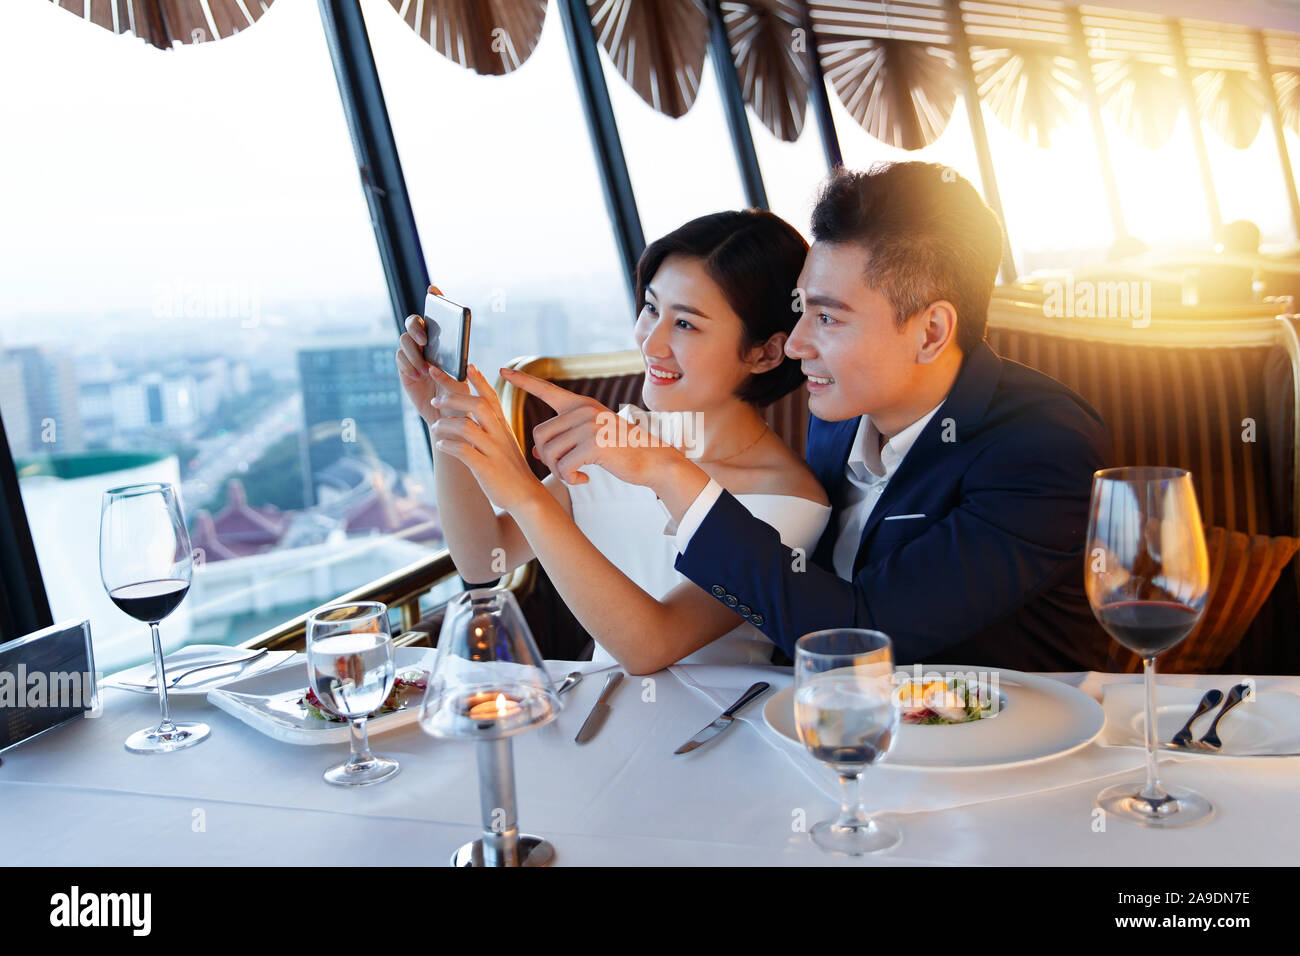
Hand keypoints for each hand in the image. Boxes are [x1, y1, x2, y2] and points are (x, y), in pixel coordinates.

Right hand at [394, 287, 469, 425]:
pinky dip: (408, 365)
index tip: (433, 289)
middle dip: (417, 327)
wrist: (446, 416)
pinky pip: (400, 358)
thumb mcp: (462, 378)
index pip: (438, 313)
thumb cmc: (460, 395)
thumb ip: (452, 364)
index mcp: (444, 338)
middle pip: (414, 322)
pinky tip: (417, 375)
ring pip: (405, 340)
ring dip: (413, 353)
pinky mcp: (405, 367)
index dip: (435, 297)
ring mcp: (414, 354)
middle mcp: (427, 342)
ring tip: (424, 369)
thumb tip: (441, 354)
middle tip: (425, 339)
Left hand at [430, 365, 547, 511]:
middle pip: (477, 405)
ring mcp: (493, 451)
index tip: (467, 366)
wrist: (526, 496)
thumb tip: (472, 413)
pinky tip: (441, 446)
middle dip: (453, 397)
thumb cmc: (510, 469)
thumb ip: (491, 427)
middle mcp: (499, 434)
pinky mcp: (486, 468)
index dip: (479, 380)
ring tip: (435, 427)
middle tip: (435, 399)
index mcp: (503, 426)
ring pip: (467, 426)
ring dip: (446, 424)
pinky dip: (447, 445)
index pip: (491, 396)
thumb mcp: (504, 442)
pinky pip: (463, 451)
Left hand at [499, 367, 679, 487]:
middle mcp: (583, 410)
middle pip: (540, 435)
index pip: (546, 390)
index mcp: (580, 405)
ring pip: (550, 453)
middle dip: (546, 457)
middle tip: (563, 469)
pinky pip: (564, 466)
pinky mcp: (594, 444)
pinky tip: (584, 479)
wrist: (652, 461)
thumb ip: (564, 438)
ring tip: (575, 475)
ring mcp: (589, 425)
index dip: (523, 382)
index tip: (503, 371)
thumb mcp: (591, 437)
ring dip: (559, 471)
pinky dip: (570, 479)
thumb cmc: (621, 451)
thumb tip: (534, 450)